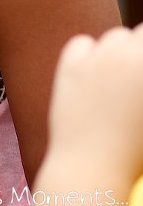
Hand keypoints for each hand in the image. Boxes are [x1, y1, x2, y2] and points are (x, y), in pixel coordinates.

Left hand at [46, 25, 142, 181]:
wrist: (93, 170)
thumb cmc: (137, 152)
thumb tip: (137, 79)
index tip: (140, 72)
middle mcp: (125, 57)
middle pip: (136, 35)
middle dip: (138, 51)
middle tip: (134, 79)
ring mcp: (96, 58)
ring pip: (113, 37)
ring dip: (117, 51)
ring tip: (117, 83)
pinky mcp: (70, 64)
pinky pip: (83, 43)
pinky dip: (88, 54)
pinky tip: (92, 77)